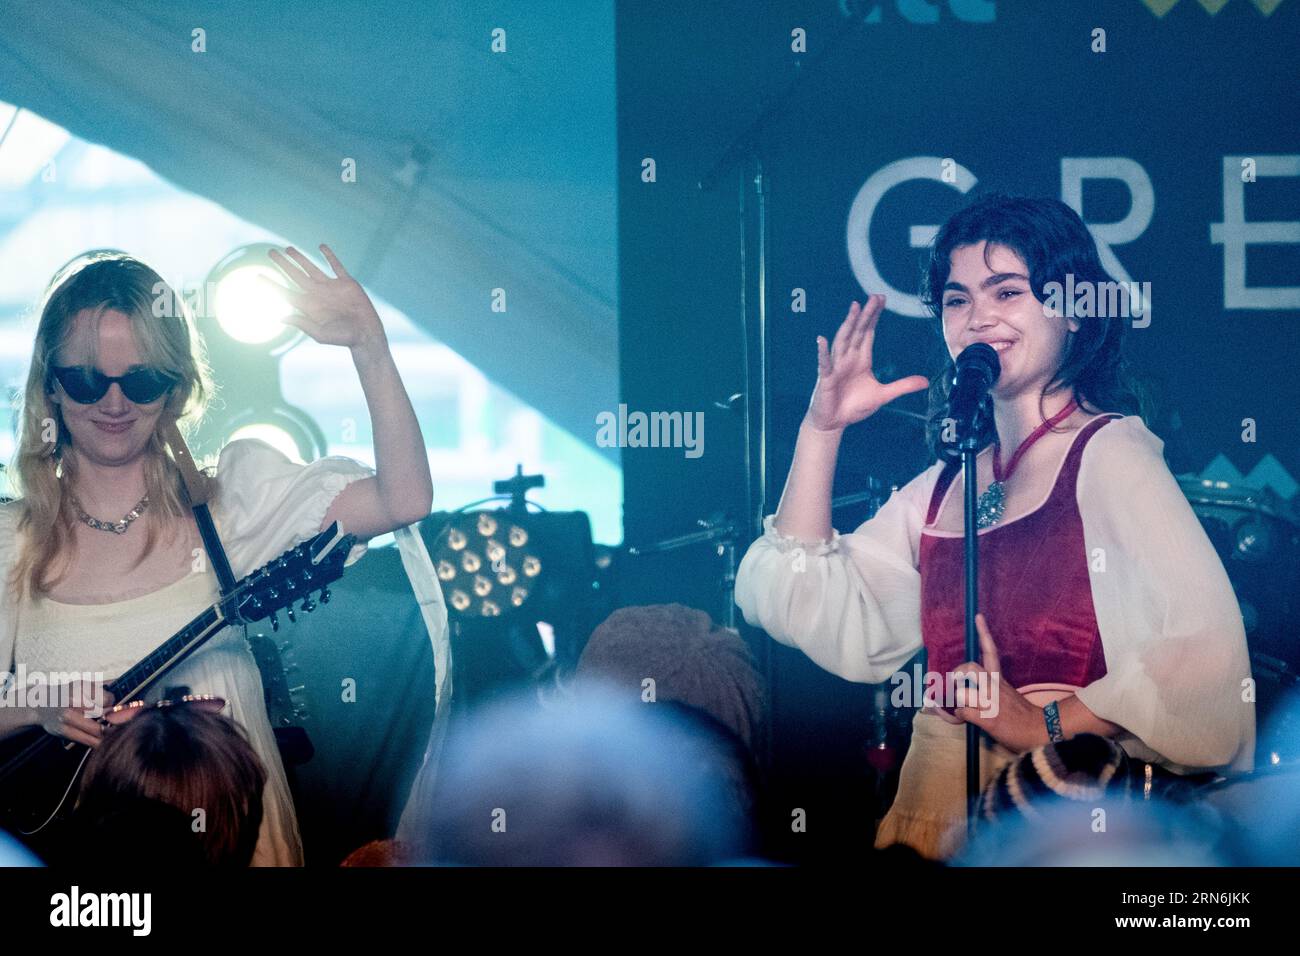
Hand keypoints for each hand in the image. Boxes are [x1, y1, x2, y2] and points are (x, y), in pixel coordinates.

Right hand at [37, 681, 113, 748]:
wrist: (40, 705)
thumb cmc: (67, 694)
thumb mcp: (83, 684)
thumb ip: (103, 685)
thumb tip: (122, 683)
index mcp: (80, 688)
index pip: (107, 699)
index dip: (114, 703)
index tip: (113, 705)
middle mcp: (73, 702)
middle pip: (104, 714)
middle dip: (114, 719)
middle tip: (119, 721)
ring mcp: (67, 717)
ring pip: (97, 730)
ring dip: (109, 733)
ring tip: (115, 732)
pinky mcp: (63, 731)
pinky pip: (87, 740)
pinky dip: (99, 742)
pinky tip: (104, 740)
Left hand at [266, 245, 387, 353]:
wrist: (366, 334)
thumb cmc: (343, 338)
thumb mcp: (320, 333)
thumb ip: (302, 324)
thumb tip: (280, 317)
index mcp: (308, 306)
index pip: (285, 292)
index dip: (271, 284)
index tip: (258, 276)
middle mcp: (317, 294)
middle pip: (295, 275)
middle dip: (282, 264)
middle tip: (270, 253)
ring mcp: (331, 287)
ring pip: (311, 267)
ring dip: (300, 258)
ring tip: (288, 248)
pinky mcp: (346, 282)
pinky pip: (336, 266)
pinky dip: (329, 256)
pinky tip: (321, 247)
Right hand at [805, 295, 928, 431]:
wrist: (834, 423)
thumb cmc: (854, 407)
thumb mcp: (883, 395)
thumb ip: (903, 386)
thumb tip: (926, 381)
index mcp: (861, 359)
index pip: (868, 332)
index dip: (875, 316)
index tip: (882, 299)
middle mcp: (848, 358)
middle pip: (858, 331)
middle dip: (867, 314)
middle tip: (875, 296)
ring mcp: (836, 367)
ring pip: (843, 341)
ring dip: (848, 324)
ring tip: (855, 308)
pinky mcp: (826, 379)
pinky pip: (824, 364)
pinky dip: (823, 352)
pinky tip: (822, 340)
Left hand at [945, 614, 1049, 754]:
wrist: (1041, 731)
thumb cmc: (1021, 716)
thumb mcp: (1006, 696)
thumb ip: (989, 690)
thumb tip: (970, 692)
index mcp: (999, 680)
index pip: (991, 652)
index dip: (983, 633)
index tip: (978, 616)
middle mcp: (994, 687)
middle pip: (969, 668)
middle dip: (957, 675)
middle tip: (958, 686)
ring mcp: (990, 702)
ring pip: (962, 692)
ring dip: (958, 701)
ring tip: (964, 708)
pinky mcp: (988, 718)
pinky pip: (962, 712)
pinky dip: (958, 717)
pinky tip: (966, 720)